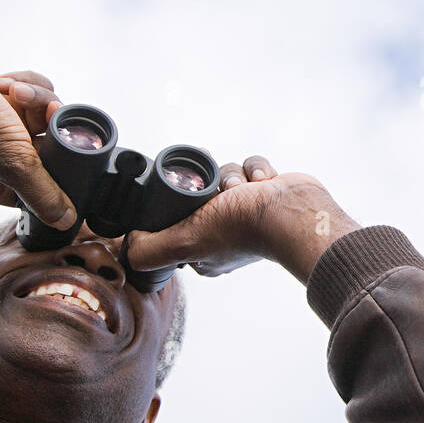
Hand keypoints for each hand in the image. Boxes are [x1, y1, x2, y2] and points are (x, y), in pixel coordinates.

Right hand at [0, 42, 76, 227]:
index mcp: (3, 183)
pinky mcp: (5, 99)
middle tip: (45, 109)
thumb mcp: (14, 165)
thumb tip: (66, 221)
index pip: (49, 180)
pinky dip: (25, 84)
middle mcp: (4, 157)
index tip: (64, 141)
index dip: (62, 160)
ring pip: (48, 110)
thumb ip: (42, 194)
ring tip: (14, 93)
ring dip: (35, 97)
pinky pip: (36, 91)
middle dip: (50, 118)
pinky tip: (3, 84)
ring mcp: (5, 126)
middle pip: (54, 141)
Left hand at [125, 156, 360, 283]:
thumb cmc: (244, 228)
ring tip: (244, 187)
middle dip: (210, 186)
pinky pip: (252, 170)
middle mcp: (225, 235)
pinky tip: (263, 181)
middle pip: (202, 195)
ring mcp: (249, 215)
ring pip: (226, 179)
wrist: (295, 211)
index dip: (179, 203)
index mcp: (204, 253)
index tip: (189, 191)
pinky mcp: (269, 196)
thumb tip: (128, 246)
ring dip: (233, 176)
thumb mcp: (185, 241)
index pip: (178, 220)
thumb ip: (150, 250)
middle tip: (218, 188)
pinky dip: (256, 170)